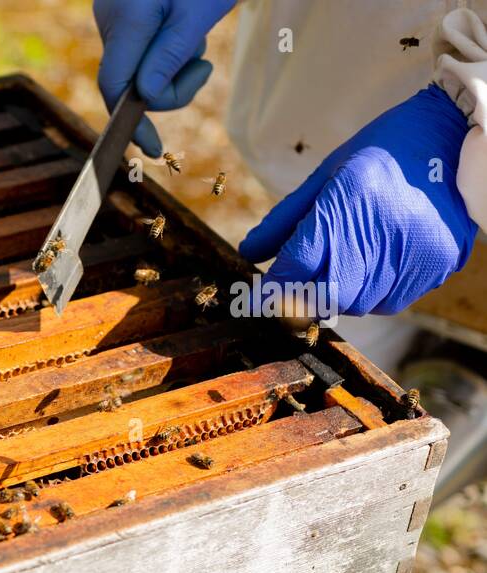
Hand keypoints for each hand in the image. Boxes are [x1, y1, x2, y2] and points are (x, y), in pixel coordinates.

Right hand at [94, 0, 235, 156]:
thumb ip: (170, 57)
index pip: (117, 86)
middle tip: (206, 67)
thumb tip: (145, 98)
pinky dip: (163, 49)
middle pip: (128, 80)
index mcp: (128, 19)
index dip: (132, 122)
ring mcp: (111, 15)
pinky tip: (184, 26)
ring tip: (198, 36)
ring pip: (135, 66)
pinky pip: (137, 48)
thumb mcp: (200, 13)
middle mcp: (110, 19)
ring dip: (171, 65)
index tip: (151, 148)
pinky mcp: (119, 12)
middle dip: (169, 86)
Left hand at [240, 86, 478, 317]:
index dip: (272, 288)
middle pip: (324, 295)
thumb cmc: (380, 155)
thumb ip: (286, 219)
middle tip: (300, 285)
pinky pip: (390, 301)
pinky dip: (373, 293)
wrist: (453, 138)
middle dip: (304, 295)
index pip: (295, 266)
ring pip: (356, 304)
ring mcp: (411, 254)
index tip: (258, 296)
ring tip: (345, 263)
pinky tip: (376, 265)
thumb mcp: (327, 175)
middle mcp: (379, 233)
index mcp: (345, 204)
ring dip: (339, 295)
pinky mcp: (434, 267)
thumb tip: (248, 254)